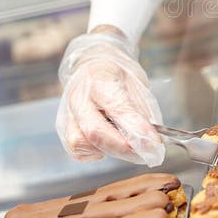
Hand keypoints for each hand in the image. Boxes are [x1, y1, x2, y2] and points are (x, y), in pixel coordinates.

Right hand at [55, 27, 163, 165]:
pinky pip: (76, 149)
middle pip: (95, 131)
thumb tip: (150, 141)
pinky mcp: (63, 127)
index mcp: (98, 79)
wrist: (93, 65)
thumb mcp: (136, 84)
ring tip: (128, 146)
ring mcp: (67, 112)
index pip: (117, 107)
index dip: (137, 129)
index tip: (154, 143)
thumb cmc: (118, 75)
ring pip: (81, 142)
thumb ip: (141, 112)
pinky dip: (94, 152)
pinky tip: (108, 145)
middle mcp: (77, 96)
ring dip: (109, 151)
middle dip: (124, 148)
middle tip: (146, 152)